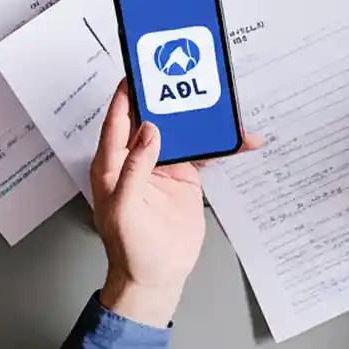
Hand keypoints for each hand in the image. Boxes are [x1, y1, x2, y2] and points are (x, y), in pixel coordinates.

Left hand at [89, 81, 258, 326]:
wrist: (157, 277)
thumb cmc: (129, 248)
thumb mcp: (126, 207)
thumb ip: (135, 167)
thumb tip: (149, 130)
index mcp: (112, 162)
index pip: (118, 120)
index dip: (128, 94)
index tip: (140, 71)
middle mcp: (136, 158)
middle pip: (153, 118)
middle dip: (171, 97)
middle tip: (189, 74)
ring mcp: (163, 166)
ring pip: (182, 132)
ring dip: (202, 120)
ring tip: (221, 104)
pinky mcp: (185, 176)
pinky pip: (203, 153)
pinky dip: (220, 145)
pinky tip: (236, 138)